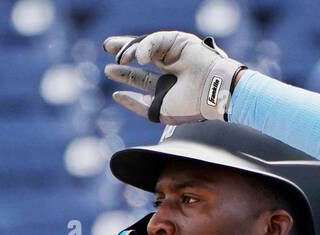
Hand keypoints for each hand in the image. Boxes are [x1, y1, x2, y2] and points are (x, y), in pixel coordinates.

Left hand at [103, 31, 244, 123]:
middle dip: (123, 51)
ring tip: (119, 58)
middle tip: (107, 47)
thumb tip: (116, 95)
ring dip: (130, 49)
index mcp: (167, 85)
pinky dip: (146, 48)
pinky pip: (155, 40)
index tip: (109, 72)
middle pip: (141, 57)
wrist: (212, 92)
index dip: (125, 75)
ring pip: (146, 45)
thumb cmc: (190, 105)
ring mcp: (174, 54)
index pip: (141, 78)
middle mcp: (169, 68)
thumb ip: (138, 105)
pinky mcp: (178, 41)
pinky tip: (141, 59)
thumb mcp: (158, 110)